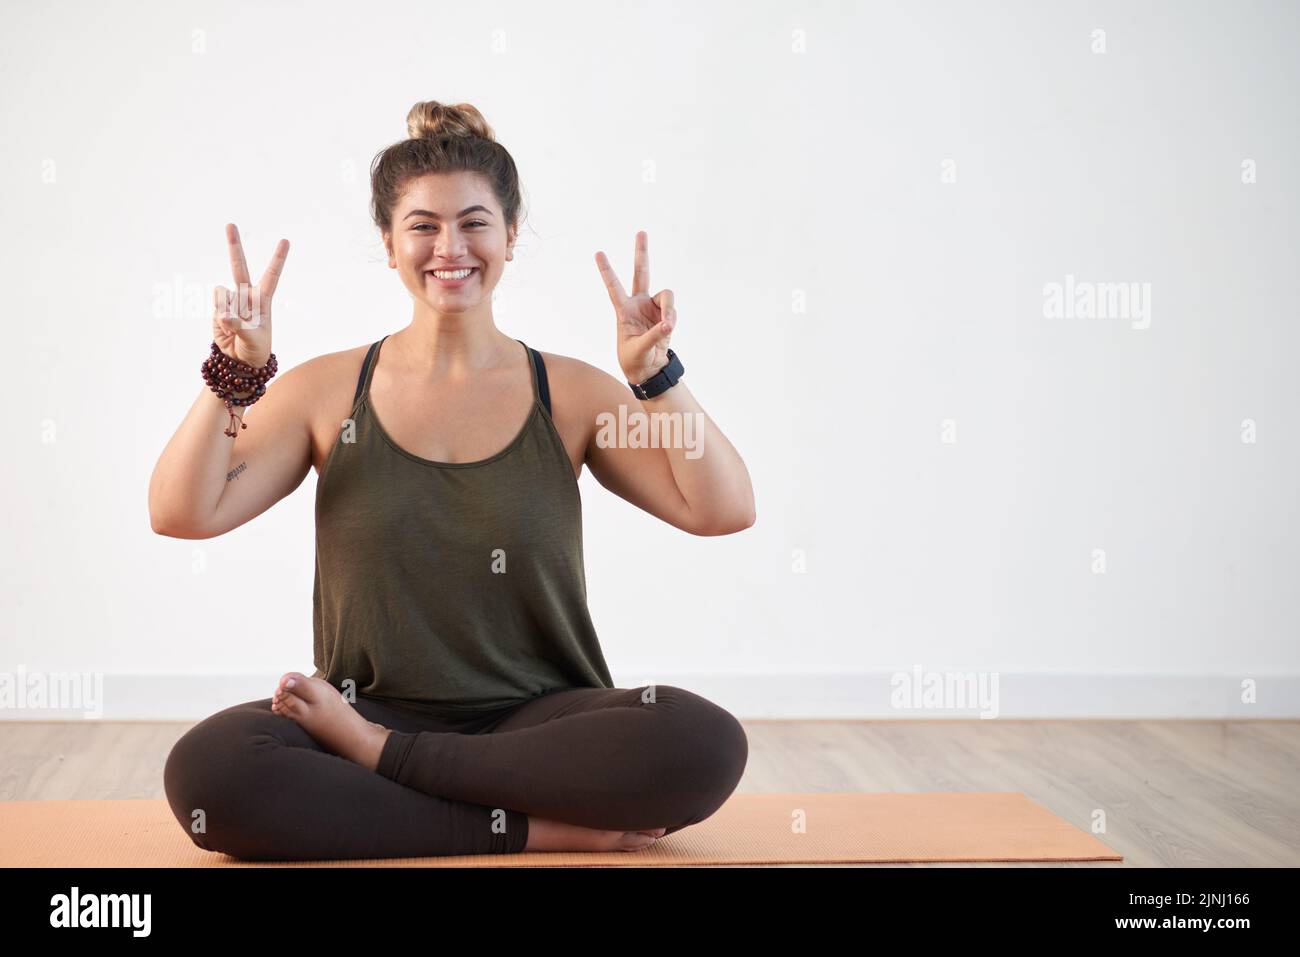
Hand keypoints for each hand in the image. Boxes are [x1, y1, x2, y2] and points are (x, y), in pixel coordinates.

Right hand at [212, 223, 288, 370]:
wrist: (240, 359)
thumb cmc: (255, 348)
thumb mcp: (253, 340)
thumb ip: (239, 326)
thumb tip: (223, 315)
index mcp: (262, 299)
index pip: (271, 275)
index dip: (278, 258)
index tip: (286, 240)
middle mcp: (246, 294)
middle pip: (239, 266)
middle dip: (234, 246)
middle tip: (230, 224)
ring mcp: (230, 300)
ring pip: (223, 294)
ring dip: (227, 311)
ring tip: (235, 328)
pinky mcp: (217, 308)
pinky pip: (216, 307)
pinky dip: (220, 319)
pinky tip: (226, 328)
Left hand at [594, 230, 675, 384]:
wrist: (649, 369)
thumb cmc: (635, 359)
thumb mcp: (639, 349)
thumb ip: (653, 336)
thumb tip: (667, 324)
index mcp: (623, 310)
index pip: (613, 287)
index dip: (607, 270)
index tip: (598, 253)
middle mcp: (638, 304)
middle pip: (640, 272)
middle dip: (641, 253)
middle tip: (641, 232)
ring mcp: (653, 307)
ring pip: (666, 295)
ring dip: (669, 309)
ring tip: (666, 326)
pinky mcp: (666, 315)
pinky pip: (673, 310)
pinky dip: (672, 319)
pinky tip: (668, 329)